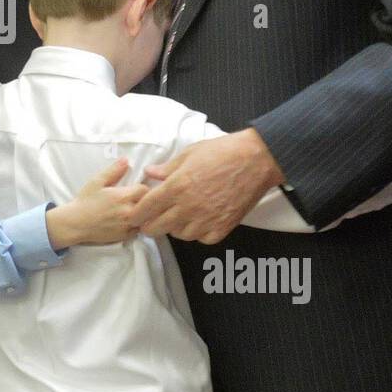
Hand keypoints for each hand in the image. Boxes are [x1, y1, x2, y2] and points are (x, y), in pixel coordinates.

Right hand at [45, 158, 146, 248]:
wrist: (76, 224)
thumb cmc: (85, 202)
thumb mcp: (97, 181)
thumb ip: (114, 170)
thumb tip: (126, 161)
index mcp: (123, 197)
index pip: (145, 189)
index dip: (141, 188)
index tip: (136, 188)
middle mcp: (128, 212)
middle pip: (149, 205)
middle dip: (144, 200)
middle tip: (136, 199)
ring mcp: (128, 225)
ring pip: (146, 218)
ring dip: (143, 213)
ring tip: (133, 209)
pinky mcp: (125, 236)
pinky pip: (140, 230)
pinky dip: (137, 224)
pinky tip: (129, 220)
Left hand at [133, 129, 285, 244]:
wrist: (256, 160)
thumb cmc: (222, 152)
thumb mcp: (189, 153)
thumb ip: (167, 168)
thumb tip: (150, 172)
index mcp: (177, 187)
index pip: (146, 208)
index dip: (137, 214)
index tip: (134, 215)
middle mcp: (188, 207)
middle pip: (157, 228)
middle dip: (150, 225)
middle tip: (151, 220)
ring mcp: (206, 220)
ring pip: (179, 235)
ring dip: (175, 228)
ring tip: (178, 217)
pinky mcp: (223, 227)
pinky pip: (202, 239)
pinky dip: (198, 233)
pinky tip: (199, 221)